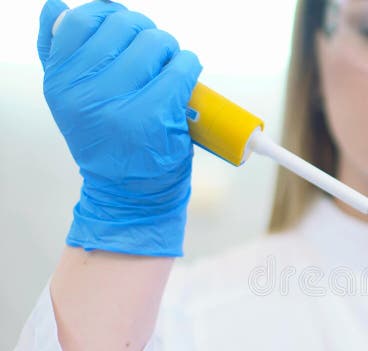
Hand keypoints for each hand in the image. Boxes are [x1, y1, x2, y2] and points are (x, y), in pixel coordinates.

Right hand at [38, 0, 201, 255]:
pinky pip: (180, 67)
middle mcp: (85, 93)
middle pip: (123, 27)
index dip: (107, 14)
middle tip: (153, 50)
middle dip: (145, 32)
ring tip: (169, 64)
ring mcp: (121, 104)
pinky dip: (189, 64)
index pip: (79, 21)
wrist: (129, 194)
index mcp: (60, 83)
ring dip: (169, 47)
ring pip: (154, 42)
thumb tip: (58, 7)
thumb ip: (60, 55)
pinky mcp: (156, 115)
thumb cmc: (106, 140)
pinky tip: (186, 72)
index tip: (123, 25)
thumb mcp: (69, 100)